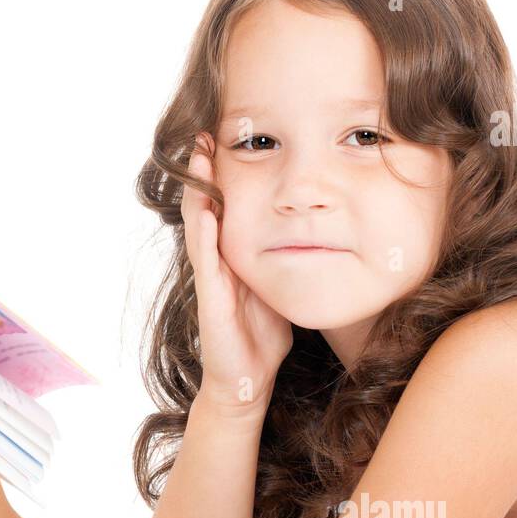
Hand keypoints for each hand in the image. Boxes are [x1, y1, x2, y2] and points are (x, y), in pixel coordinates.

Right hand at [181, 134, 292, 413]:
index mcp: (234, 256)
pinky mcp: (210, 298)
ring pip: (199, 226)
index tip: (227, 140)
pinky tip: (207, 211)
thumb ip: (288, 258)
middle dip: (203, 173)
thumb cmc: (263, 336)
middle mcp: (217, 261)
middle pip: (206, 206)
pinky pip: (206, 260)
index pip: (225, 205)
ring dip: (198, 192)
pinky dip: (204, 233)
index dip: (223, 175)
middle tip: (204, 136)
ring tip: (199, 160)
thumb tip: (319, 231)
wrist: (246, 380)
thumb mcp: (280, 285)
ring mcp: (210, 278)